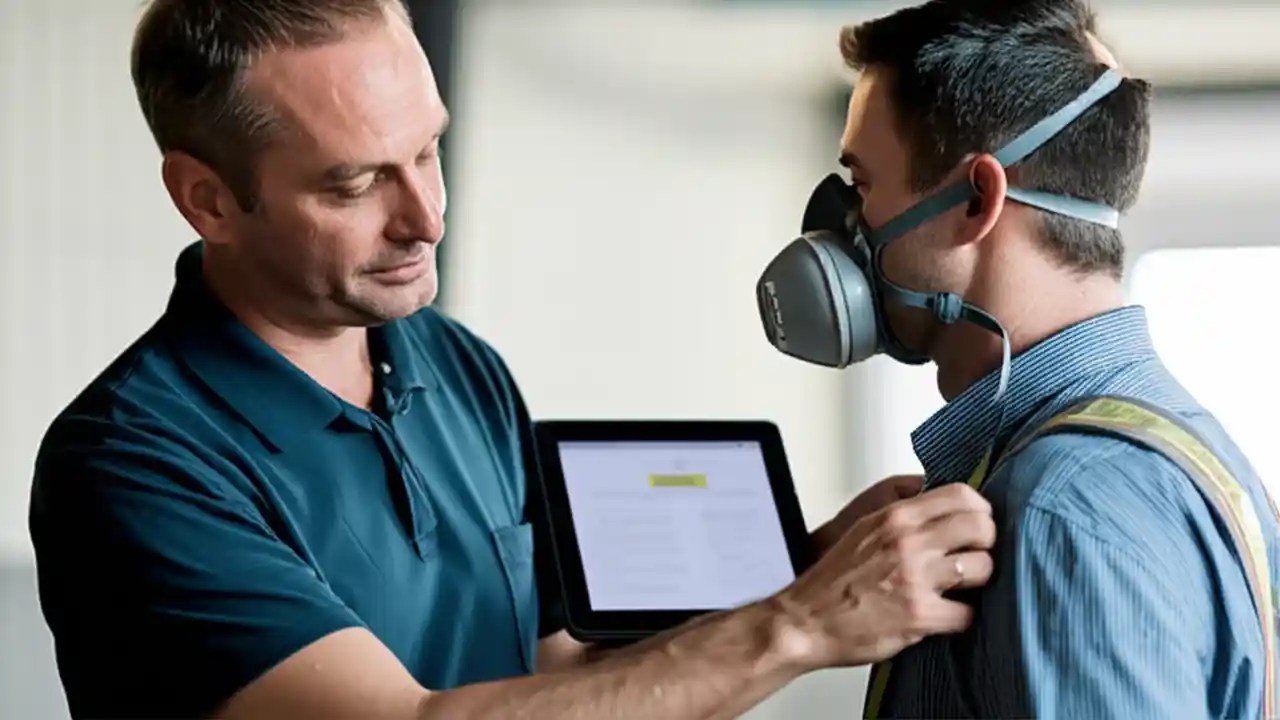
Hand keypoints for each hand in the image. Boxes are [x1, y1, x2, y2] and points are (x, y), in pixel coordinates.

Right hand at [769, 482, 994, 670]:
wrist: (805, 621)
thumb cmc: (833, 581)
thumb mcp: (864, 530)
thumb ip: (903, 517)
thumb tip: (943, 509)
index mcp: (894, 517)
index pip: (961, 495)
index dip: (979, 510)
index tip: (976, 524)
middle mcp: (908, 542)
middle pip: (980, 527)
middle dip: (985, 543)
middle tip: (973, 555)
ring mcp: (915, 578)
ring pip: (982, 567)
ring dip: (977, 581)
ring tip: (960, 588)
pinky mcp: (920, 615)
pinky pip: (968, 614)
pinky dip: (961, 618)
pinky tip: (947, 617)